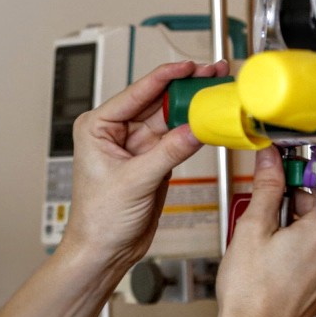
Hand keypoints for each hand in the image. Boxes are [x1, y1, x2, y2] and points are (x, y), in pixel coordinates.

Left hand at [60, 59, 229, 269]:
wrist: (104, 251)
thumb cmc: (98, 220)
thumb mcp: (134, 181)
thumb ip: (168, 152)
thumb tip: (196, 127)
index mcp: (98, 126)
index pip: (136, 92)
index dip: (164, 77)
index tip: (188, 66)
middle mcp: (116, 131)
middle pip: (157, 101)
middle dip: (185, 89)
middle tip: (212, 74)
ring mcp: (137, 146)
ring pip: (171, 118)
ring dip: (194, 108)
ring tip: (217, 92)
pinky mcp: (155, 161)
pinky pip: (179, 140)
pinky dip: (196, 131)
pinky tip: (212, 120)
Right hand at [212, 148, 315, 316]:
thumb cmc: (251, 295)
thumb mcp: (252, 229)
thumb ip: (266, 189)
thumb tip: (270, 160)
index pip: (313, 187)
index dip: (289, 181)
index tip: (274, 177)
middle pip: (314, 211)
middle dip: (286, 209)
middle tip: (258, 219)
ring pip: (311, 236)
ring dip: (288, 233)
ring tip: (260, 246)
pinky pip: (311, 258)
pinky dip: (292, 254)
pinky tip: (268, 265)